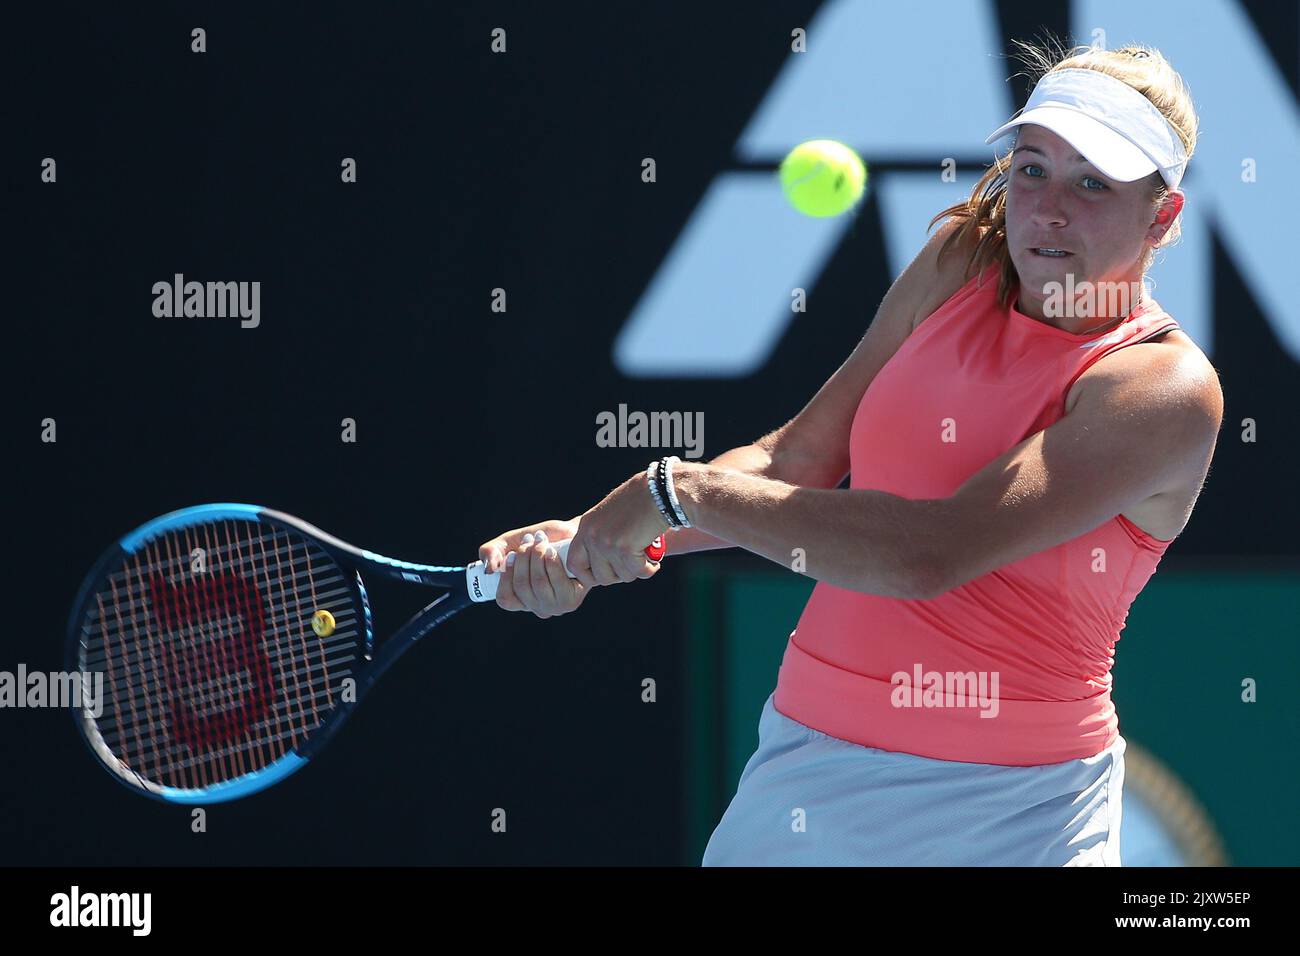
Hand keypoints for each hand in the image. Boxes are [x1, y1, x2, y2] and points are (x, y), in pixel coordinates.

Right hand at [478, 519, 588, 617]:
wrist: (570, 534)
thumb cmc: (539, 541)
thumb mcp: (508, 543)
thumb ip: (490, 552)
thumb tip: (490, 569)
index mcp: (520, 599)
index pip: (505, 599)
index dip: (505, 576)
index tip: (510, 555)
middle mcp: (537, 607)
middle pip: (521, 587)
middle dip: (523, 558)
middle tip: (528, 540)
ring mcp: (555, 606)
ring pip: (538, 582)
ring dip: (537, 556)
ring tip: (540, 541)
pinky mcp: (572, 600)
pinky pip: (556, 581)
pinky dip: (551, 561)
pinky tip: (552, 550)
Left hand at [566, 472, 673, 588]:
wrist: (658, 490)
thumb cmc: (640, 501)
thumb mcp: (609, 515)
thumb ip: (602, 536)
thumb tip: (603, 562)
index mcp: (586, 526)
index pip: (574, 563)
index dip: (588, 575)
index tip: (604, 575)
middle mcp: (592, 535)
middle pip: (599, 577)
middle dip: (618, 576)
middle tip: (631, 566)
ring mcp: (607, 543)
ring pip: (622, 576)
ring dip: (636, 570)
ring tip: (645, 556)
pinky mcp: (625, 548)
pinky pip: (638, 572)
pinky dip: (649, 569)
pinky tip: (654, 560)